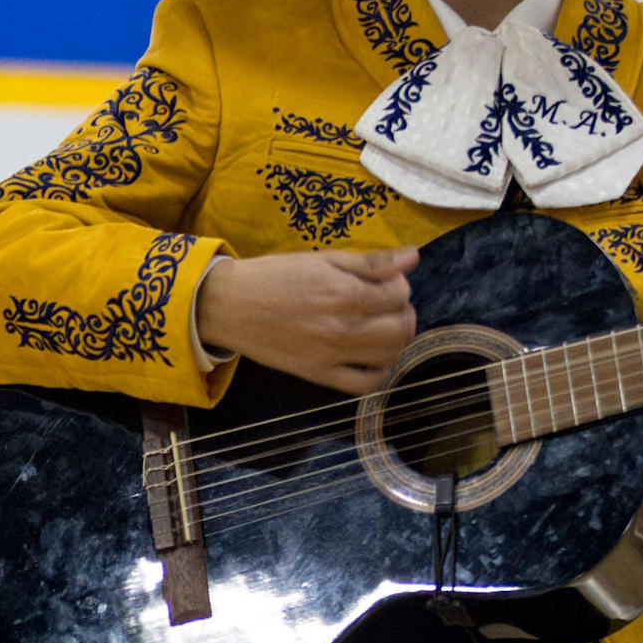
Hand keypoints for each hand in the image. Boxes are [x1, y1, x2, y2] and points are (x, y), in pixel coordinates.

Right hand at [196, 246, 422, 393]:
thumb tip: (413, 257)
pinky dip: (377, 372)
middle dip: (403, 312)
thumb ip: (370, 262)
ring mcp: (331, 356)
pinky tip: (369, 357)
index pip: (399, 294)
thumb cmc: (274, 276)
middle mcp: (343, 328)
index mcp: (344, 293)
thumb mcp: (322, 259)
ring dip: (394, 341)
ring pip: (390, 356)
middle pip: (402, 328)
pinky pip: (364, 384)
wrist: (229, 305)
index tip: (383, 281)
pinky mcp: (318, 375)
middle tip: (386, 305)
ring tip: (379, 328)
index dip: (399, 284)